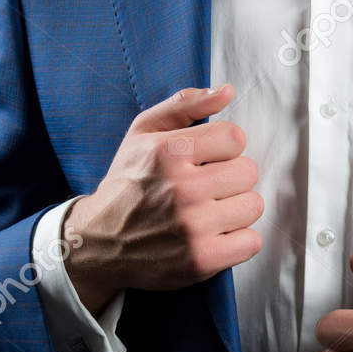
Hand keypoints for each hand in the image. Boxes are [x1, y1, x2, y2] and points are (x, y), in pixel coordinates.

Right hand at [63, 83, 263, 314]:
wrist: (99, 242)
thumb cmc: (128, 182)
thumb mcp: (143, 132)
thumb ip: (185, 104)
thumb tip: (228, 92)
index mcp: (169, 152)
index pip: (236, 138)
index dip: (223, 148)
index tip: (206, 160)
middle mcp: (182, 189)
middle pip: (248, 171)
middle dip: (230, 178)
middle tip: (207, 188)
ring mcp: (194, 227)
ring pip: (253, 205)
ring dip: (236, 208)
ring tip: (210, 211)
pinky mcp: (202, 260)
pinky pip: (252, 242)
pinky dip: (238, 240)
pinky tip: (214, 235)